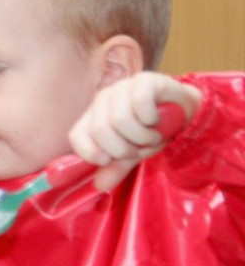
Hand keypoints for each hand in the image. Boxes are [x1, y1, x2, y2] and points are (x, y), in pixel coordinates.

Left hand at [68, 72, 200, 190]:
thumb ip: (116, 167)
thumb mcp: (134, 153)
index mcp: (94, 117)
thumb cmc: (155, 131)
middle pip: (100, 130)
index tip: (107, 160)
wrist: (187, 112)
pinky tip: (158, 118)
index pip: (77, 135)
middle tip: (139, 148)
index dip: (89, 152)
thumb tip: (99, 185)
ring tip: (153, 136)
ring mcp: (122, 88)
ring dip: (142, 136)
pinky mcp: (143, 80)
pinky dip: (152, 119)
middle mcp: (103, 100)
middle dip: (124, 148)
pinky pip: (140, 103)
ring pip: (120, 120)